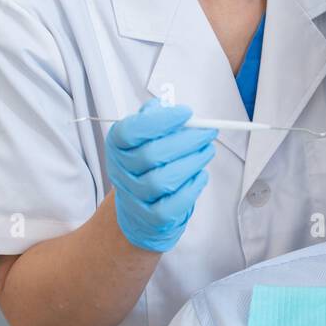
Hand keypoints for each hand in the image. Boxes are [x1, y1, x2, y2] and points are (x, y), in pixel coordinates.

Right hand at [104, 99, 216, 252]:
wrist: (137, 210)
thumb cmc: (146, 166)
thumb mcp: (144, 137)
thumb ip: (155, 118)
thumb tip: (170, 106)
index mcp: (117, 145)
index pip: (131, 130)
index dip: (161, 120)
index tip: (186, 113)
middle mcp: (120, 171)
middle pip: (152, 155)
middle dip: (187, 141)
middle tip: (208, 133)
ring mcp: (133, 197)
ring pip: (163, 180)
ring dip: (192, 163)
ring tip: (207, 152)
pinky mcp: (151, 219)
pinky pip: (173, 205)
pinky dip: (192, 188)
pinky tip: (200, 176)